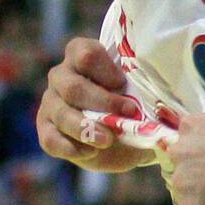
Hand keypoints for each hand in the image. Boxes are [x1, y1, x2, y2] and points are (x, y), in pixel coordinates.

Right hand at [36, 39, 147, 172]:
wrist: (124, 135)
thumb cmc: (133, 102)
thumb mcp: (140, 91)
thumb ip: (141, 88)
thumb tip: (158, 100)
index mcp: (83, 54)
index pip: (86, 54)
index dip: (105, 69)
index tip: (123, 83)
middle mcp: (62, 74)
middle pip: (73, 87)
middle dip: (102, 102)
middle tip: (128, 114)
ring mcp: (51, 101)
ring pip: (61, 113)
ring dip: (86, 128)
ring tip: (108, 139)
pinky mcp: (46, 128)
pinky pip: (50, 138)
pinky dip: (71, 146)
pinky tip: (90, 151)